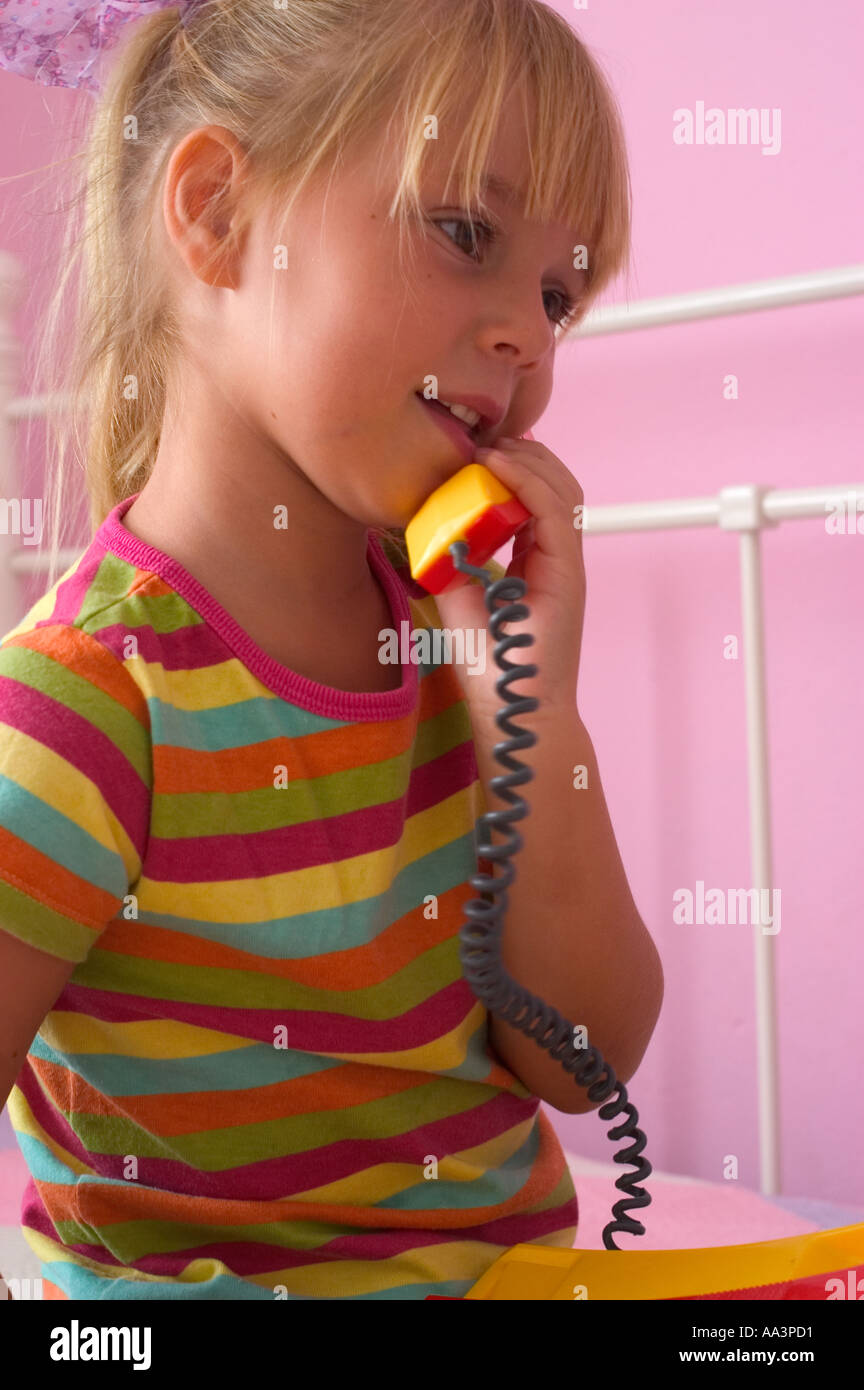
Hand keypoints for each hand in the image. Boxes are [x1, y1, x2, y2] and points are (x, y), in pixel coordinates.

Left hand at [434, 433, 585, 718]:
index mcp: (537, 560)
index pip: (536, 496)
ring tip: (487, 446)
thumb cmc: (487, 662)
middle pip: (556, 483)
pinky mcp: (568, 572)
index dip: (513, 465)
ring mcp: (566, 563)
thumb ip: (453, 556)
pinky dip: (527, 482)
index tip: (476, 446)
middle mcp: (557, 557)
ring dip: (526, 460)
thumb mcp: (458, 595)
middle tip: (483, 435)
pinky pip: (554, 511)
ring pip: (562, 489)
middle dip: (523, 452)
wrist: (511, 708)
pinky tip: (496, 465)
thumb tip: (431, 519)